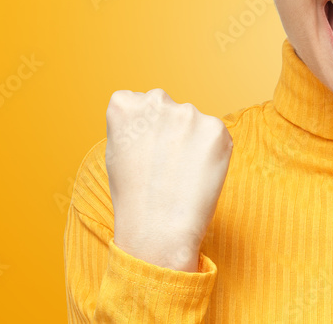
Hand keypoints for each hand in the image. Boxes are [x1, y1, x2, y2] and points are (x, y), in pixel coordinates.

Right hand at [105, 88, 232, 271]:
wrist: (159, 231)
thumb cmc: (133, 197)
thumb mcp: (115, 152)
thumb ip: (132, 124)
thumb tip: (150, 114)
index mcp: (124, 104)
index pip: (138, 102)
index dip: (143, 131)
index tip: (144, 152)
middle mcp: (156, 100)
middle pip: (168, 109)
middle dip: (170, 130)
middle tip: (166, 166)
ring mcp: (189, 113)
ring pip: (194, 122)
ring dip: (192, 141)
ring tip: (181, 174)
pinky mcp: (216, 128)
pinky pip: (215, 135)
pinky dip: (212, 152)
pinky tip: (198, 175)